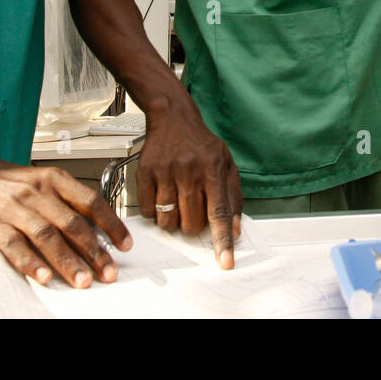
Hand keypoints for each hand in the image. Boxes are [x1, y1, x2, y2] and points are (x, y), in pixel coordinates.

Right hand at [0, 157, 131, 288]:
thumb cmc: (13, 183)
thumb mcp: (46, 181)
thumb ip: (69, 202)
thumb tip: (98, 230)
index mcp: (56, 180)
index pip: (91, 202)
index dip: (111, 224)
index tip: (125, 245)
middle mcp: (39, 193)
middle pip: (72, 224)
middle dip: (94, 251)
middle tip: (108, 272)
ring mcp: (16, 209)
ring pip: (47, 236)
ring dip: (67, 261)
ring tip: (83, 280)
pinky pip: (15, 246)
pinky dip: (31, 263)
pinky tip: (44, 277)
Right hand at [136, 100, 243, 269]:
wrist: (173, 118)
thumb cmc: (201, 144)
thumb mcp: (226, 164)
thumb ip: (233, 196)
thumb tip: (235, 228)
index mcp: (213, 169)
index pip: (220, 213)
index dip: (222, 240)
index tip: (225, 261)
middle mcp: (190, 171)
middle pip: (192, 222)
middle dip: (194, 225)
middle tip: (193, 208)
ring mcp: (165, 172)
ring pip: (168, 221)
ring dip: (173, 221)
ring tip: (177, 201)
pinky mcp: (145, 173)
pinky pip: (148, 212)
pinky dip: (155, 213)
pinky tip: (162, 195)